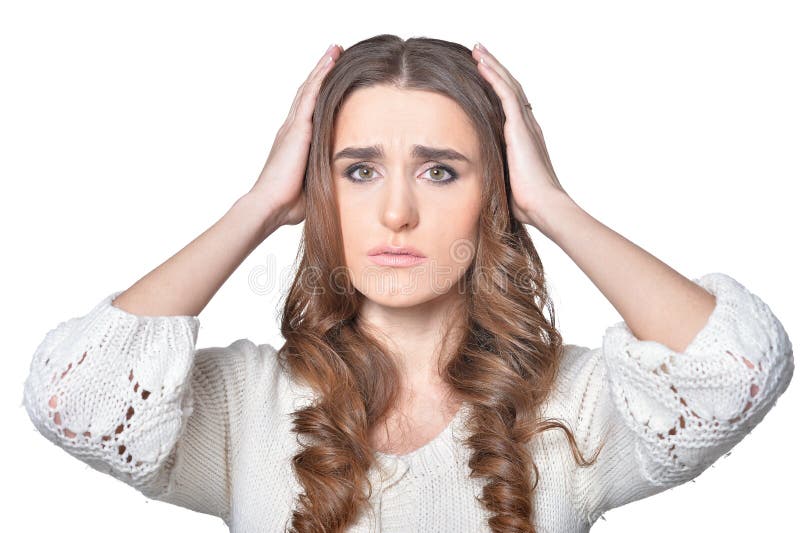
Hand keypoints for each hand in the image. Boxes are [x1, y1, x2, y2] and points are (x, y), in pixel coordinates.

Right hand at [247, 43, 342, 226]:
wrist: (270, 205)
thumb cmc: (288, 204)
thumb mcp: (312, 186)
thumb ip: (322, 178)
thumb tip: (339, 185)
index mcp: (294, 142)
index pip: (308, 111)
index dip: (318, 92)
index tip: (330, 78)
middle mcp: (291, 130)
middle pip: (307, 93)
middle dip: (320, 73)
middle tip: (333, 53)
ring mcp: (292, 127)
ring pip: (309, 89)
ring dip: (321, 69)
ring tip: (334, 50)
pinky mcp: (297, 129)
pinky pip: (310, 96)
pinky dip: (320, 77)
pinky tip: (330, 63)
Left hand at [472, 43, 571, 229]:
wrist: (543, 206)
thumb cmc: (526, 203)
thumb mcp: (504, 181)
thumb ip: (494, 171)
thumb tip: (474, 178)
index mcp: (524, 138)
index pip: (510, 105)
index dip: (498, 87)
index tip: (484, 75)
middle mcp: (528, 126)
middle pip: (510, 89)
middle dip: (495, 69)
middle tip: (480, 53)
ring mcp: (526, 125)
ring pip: (508, 85)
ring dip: (493, 66)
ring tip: (478, 51)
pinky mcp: (520, 127)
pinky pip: (506, 94)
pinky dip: (494, 76)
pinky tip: (482, 64)